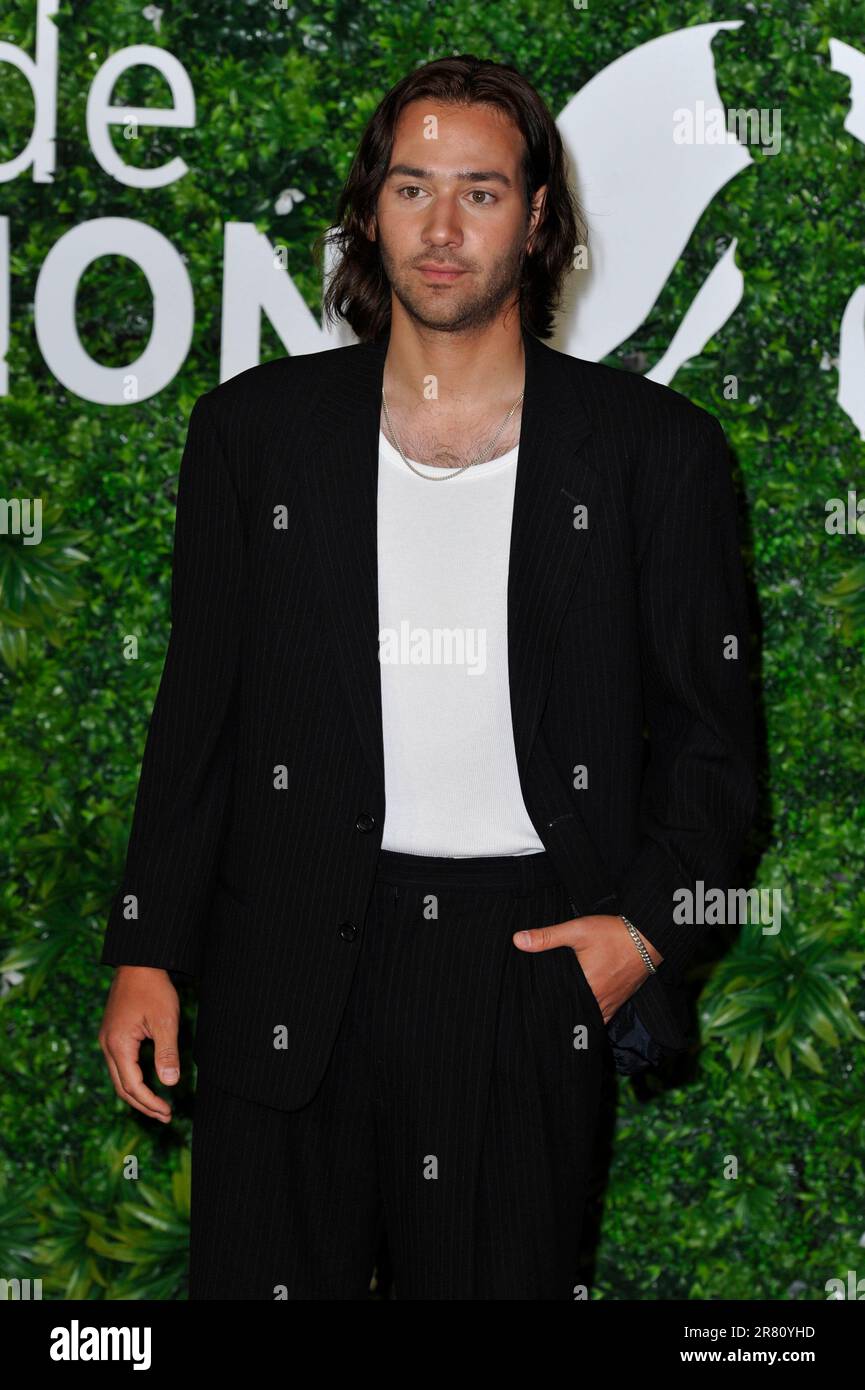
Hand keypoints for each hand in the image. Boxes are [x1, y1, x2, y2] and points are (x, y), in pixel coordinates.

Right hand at [98, 966, 180, 1122]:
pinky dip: (133, 1078)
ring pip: (119, 1077)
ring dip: (137, 1094)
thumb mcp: (165, 1021)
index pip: (133, 1085)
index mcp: (118, 1045)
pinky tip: (147, 1082)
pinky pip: (119, 1064)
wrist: (139, 962)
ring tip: (157, 1106)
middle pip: (122, 1086)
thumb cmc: (153, 989)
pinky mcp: (112, 1034)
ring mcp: (107, 1039)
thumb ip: (167, 1053)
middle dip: (143, 1104)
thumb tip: (170, 1084)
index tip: (168, 1113)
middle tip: (164, 1116)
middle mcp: (107, 1045)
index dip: (150, 1102)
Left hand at [512, 912, 662, 1023]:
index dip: (544, 1010)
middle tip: (539, 1019)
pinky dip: (590, 1018)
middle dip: (557, 1016)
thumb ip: (547, 937)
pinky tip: (580, 1014)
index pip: (558, 1006)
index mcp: (585, 987)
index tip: (531, 1012)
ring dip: (574, 1019)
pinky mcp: (619, 1001)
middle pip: (572, 1015)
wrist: (647, 937)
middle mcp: (598, 1001)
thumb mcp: (577, 930)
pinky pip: (602, 1018)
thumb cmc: (612, 933)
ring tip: (557, 1019)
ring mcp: (610, 1003)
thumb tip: (517, 940)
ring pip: (587, 1020)